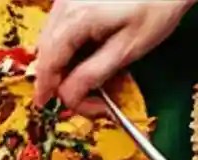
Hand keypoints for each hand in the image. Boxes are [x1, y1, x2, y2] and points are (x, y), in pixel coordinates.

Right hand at [34, 0, 190, 111]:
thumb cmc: (157, 7)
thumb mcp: (129, 48)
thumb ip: (94, 74)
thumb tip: (70, 96)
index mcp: (76, 20)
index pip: (49, 64)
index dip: (46, 88)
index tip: (47, 104)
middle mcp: (64, 7)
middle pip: (46, 53)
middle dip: (58, 77)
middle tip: (79, 94)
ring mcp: (67, 0)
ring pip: (51, 41)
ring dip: (63, 61)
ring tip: (86, 72)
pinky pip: (60, 27)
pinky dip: (67, 44)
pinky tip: (87, 50)